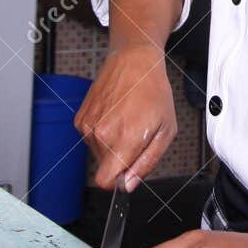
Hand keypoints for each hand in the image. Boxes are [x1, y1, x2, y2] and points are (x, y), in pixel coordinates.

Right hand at [75, 44, 176, 191]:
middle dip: (121, 158)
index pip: (105, 181)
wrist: (134, 62)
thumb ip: (147, 162)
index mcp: (125, 139)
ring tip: (126, 120)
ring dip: (112, 144)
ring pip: (98, 153)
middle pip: (105, 168)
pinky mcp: (80, 118)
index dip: (117, 182)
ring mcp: (88, 126)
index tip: (126, 173)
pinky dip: (102, 132)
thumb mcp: (166, 130)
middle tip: (136, 134)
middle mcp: (102, 134)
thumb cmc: (154, 92)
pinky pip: (91, 139)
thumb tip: (129, 185)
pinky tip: (115, 114)